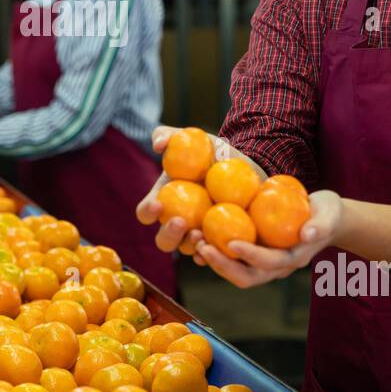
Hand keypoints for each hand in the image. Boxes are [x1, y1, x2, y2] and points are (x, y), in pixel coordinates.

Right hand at [134, 125, 265, 256]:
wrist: (244, 166)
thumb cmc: (212, 151)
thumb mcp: (193, 138)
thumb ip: (171, 135)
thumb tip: (159, 144)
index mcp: (164, 201)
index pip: (146, 212)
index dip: (147, 212)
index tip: (157, 205)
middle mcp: (176, 222)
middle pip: (162, 240)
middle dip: (168, 235)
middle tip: (181, 221)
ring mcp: (196, 234)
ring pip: (186, 249)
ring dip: (190, 246)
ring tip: (201, 234)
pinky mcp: (218, 242)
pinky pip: (211, 256)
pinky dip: (211, 255)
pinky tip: (217, 249)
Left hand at [196, 189, 345, 288]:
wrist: (323, 218)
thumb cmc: (327, 213)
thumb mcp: (330, 214)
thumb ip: (321, 224)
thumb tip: (308, 233)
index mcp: (293, 259)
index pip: (269, 263)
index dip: (251, 255)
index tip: (233, 242)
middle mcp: (275, 267)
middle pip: (246, 276)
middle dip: (223, 265)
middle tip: (203, 246)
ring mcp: (262, 263)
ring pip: (234, 271)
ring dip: (213, 260)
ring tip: (195, 241)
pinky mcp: (253, 254)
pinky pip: (230, 259)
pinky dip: (214, 251)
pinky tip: (198, 236)